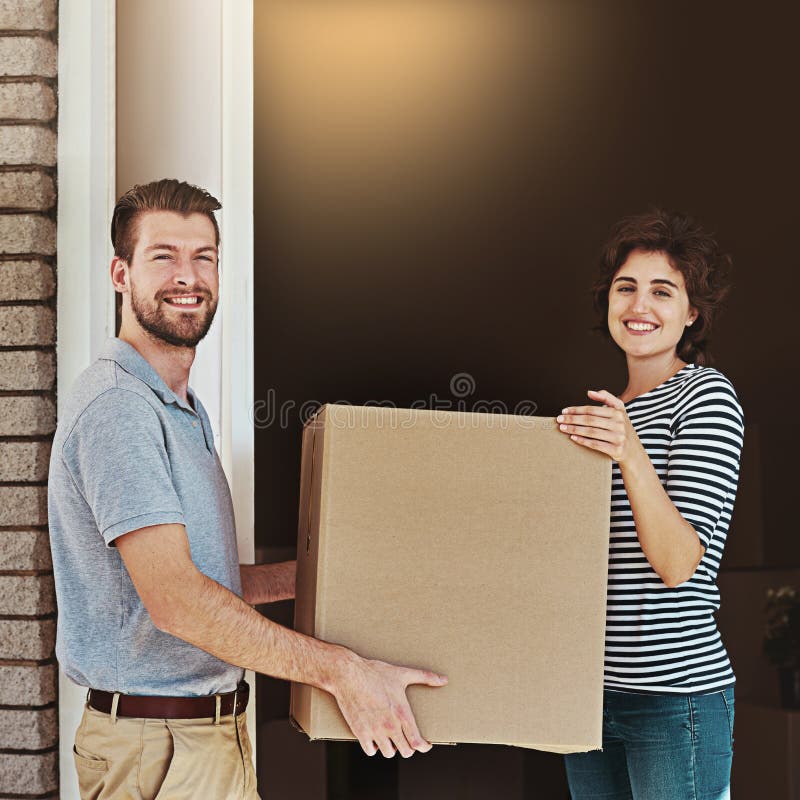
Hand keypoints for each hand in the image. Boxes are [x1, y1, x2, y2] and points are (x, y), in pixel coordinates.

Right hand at [329, 651, 447, 757]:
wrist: (349, 674)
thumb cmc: (375, 673)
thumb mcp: (402, 674)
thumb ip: (425, 677)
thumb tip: (443, 680)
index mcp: (402, 713)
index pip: (417, 742)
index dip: (424, 747)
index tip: (425, 744)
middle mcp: (390, 725)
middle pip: (405, 751)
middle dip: (408, 748)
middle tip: (407, 741)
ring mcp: (375, 731)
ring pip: (388, 753)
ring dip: (391, 748)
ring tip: (391, 739)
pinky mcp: (360, 732)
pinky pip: (370, 750)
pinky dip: (374, 747)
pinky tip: (375, 739)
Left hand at [557, 389, 642, 464]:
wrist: (633, 451)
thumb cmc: (621, 428)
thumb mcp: (619, 411)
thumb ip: (606, 398)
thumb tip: (590, 392)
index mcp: (618, 412)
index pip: (592, 409)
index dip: (577, 409)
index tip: (564, 410)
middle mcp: (619, 423)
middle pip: (590, 420)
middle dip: (572, 419)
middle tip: (559, 419)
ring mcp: (618, 437)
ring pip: (591, 432)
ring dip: (574, 429)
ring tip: (563, 428)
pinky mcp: (616, 449)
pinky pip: (595, 444)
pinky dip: (583, 440)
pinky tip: (573, 438)